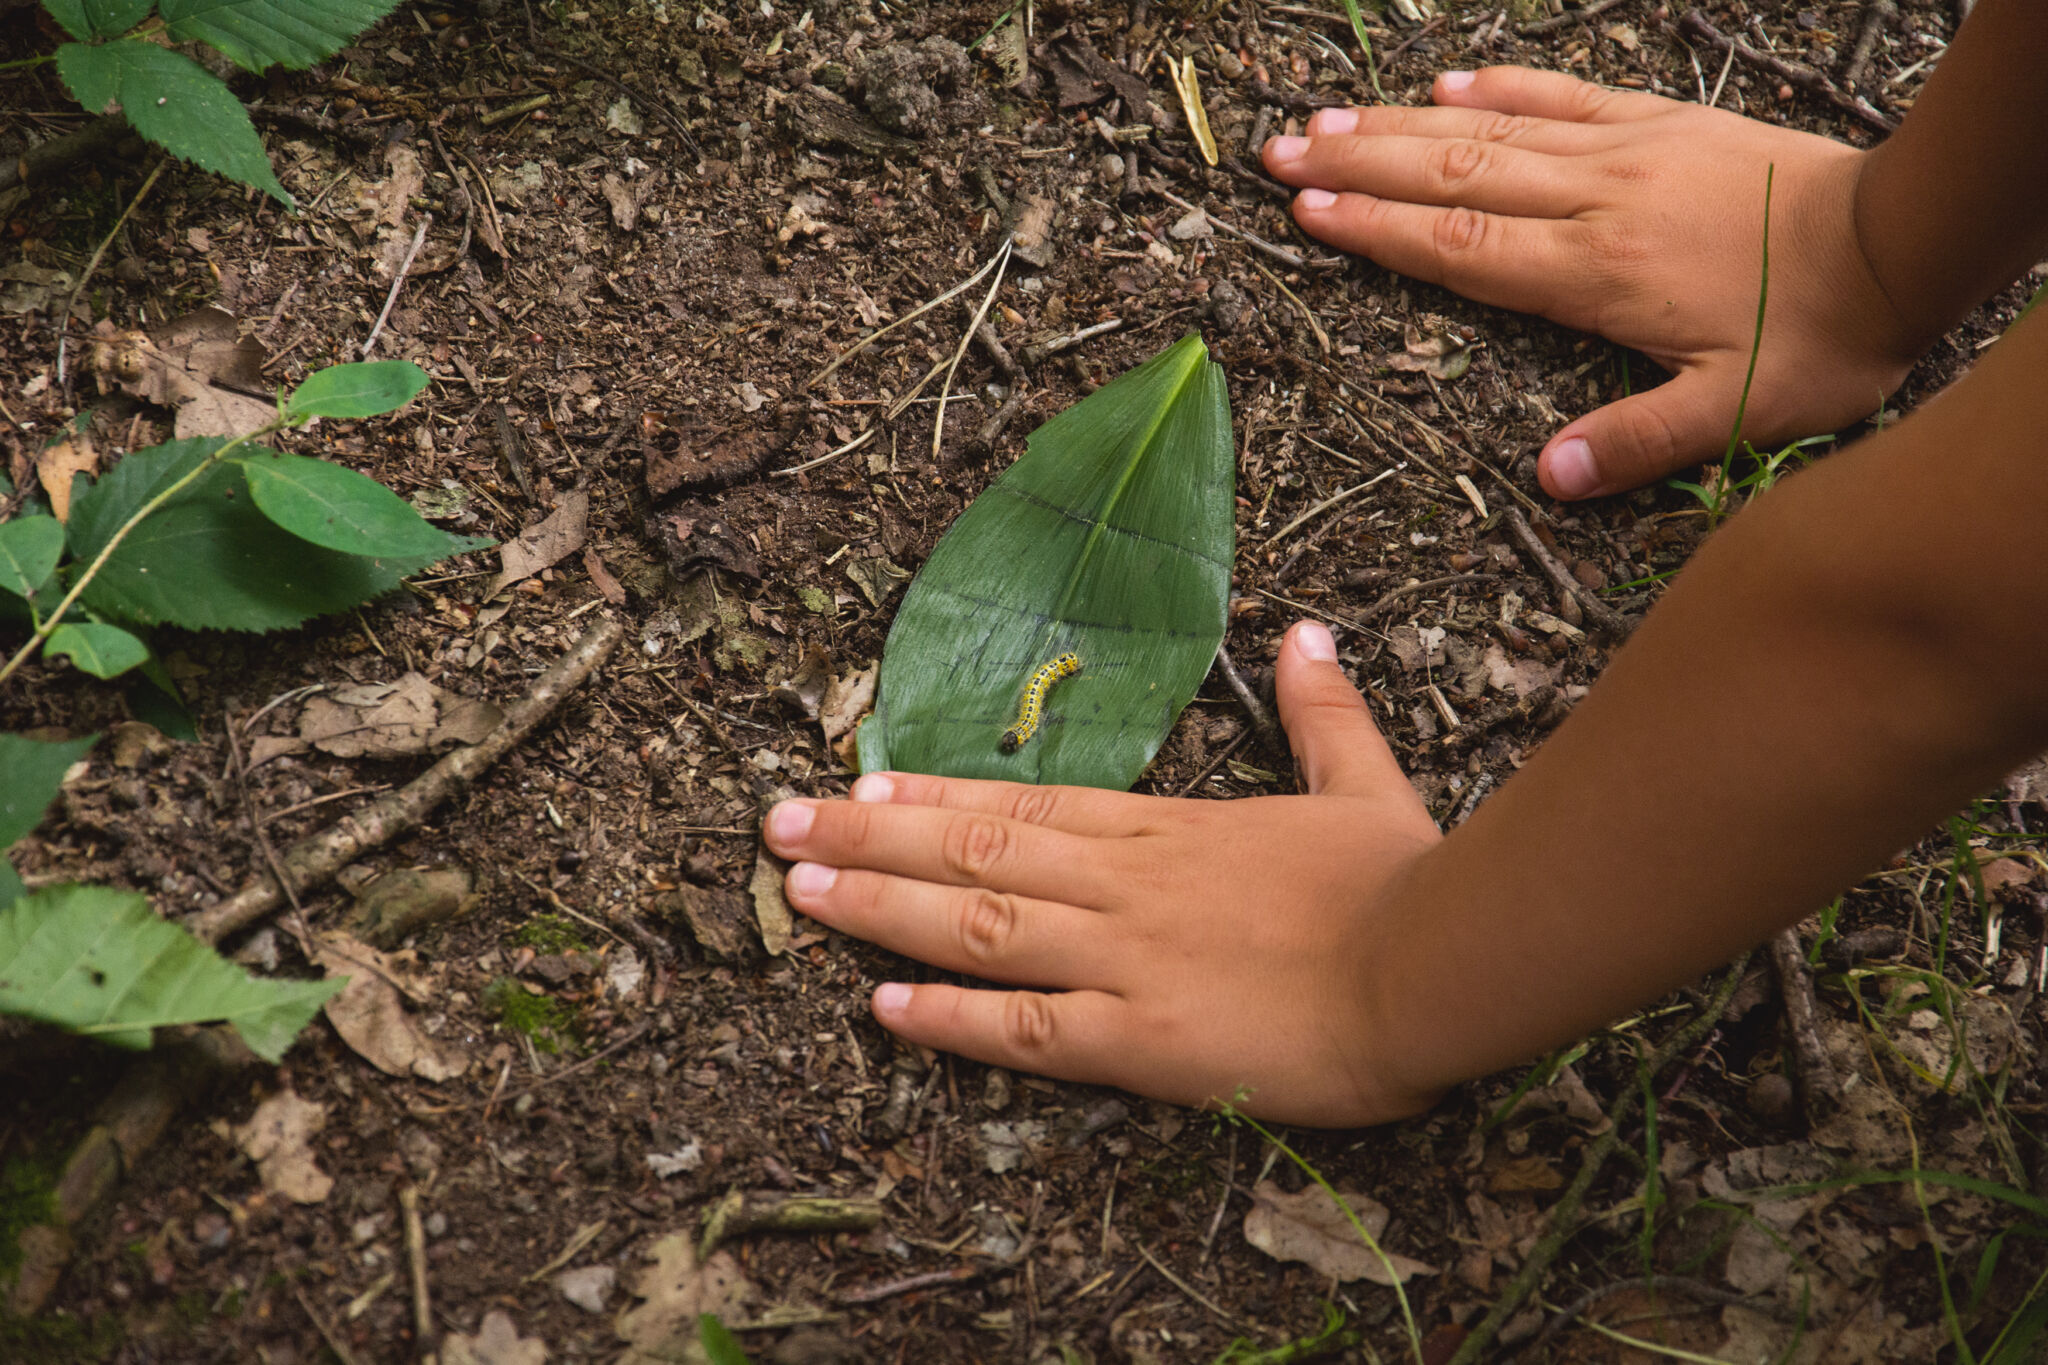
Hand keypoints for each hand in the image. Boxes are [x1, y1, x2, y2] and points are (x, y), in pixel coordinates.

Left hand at [763, 622, 1446, 1126]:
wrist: (1439, 966)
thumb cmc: (1406, 882)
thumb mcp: (1365, 781)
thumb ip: (1323, 710)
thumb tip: (1307, 629)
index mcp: (1168, 831)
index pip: (1028, 803)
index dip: (935, 796)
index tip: (863, 780)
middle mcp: (1123, 884)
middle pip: (974, 852)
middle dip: (868, 836)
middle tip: (776, 823)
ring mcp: (1122, 958)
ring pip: (975, 924)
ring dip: (878, 906)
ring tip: (798, 888)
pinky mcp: (1138, 1038)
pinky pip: (1022, 1028)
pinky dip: (948, 1018)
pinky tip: (881, 1008)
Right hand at [1262, 68, 1923, 498]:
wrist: (1900, 243)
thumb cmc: (1819, 340)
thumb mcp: (1733, 417)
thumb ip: (1635, 442)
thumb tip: (1541, 476)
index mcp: (1597, 275)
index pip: (1461, 248)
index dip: (1378, 230)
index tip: (1307, 211)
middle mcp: (1595, 201)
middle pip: (1454, 177)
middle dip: (1359, 166)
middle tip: (1279, 154)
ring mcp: (1626, 153)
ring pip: (1493, 129)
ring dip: (1402, 124)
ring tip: (1327, 118)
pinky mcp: (1661, 125)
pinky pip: (1564, 95)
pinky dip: (1499, 83)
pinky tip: (1447, 78)